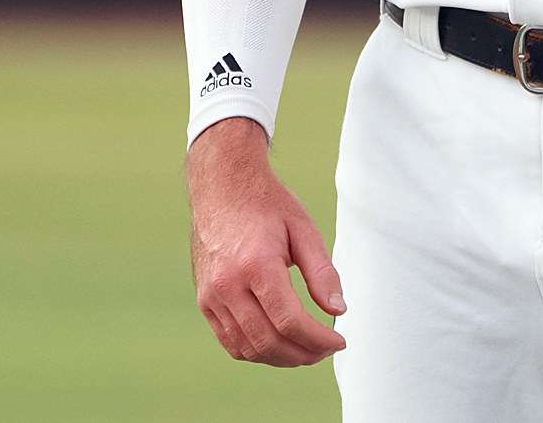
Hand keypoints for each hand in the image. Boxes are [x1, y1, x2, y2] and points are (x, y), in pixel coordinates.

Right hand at [186, 117, 346, 365]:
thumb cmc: (265, 204)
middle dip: (304, 355)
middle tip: (325, 349)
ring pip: (248, 348)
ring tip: (306, 349)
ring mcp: (211, 294)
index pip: (290, 322)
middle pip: (269, 342)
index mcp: (256, 264)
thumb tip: (338, 310)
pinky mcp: (204, 299)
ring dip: (281, 358)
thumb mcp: (303, 229)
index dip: (319, 341)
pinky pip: (230, 340)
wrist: (222, 185)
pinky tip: (278, 342)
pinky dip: (256, 350)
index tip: (338, 341)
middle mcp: (228, 283)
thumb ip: (322, 272)